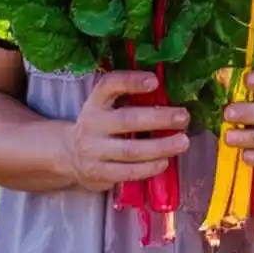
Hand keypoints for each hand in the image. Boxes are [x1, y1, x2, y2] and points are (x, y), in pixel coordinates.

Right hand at [62, 70, 190, 192]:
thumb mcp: (105, 107)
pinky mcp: (99, 173)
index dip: (131, 81)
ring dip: (160, 147)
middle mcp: (92, 124)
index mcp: (96, 102)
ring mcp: (94, 151)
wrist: (70, 155)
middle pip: (127, 120)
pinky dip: (149, 168)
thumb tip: (169, 94)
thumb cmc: (100, 126)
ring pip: (130, 150)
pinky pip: (128, 172)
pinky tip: (165, 161)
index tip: (155, 81)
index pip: (109, 85)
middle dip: (159, 118)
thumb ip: (129, 100)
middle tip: (183, 117)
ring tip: (182, 142)